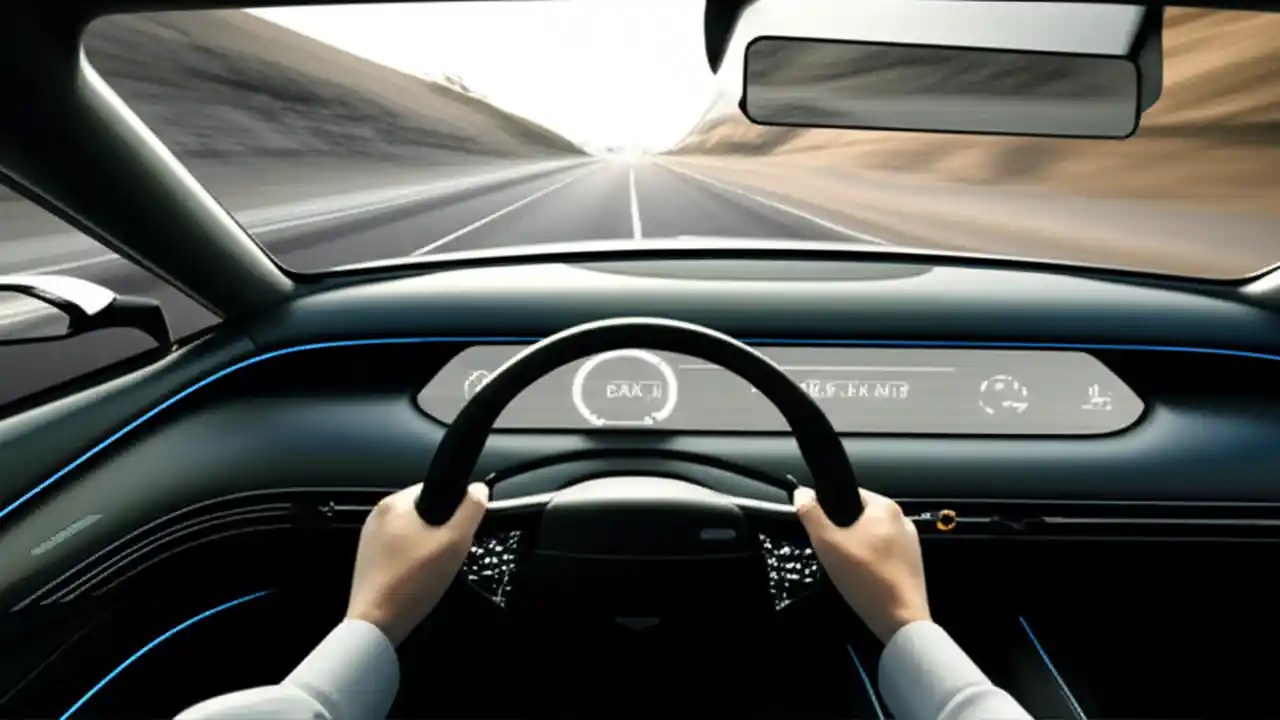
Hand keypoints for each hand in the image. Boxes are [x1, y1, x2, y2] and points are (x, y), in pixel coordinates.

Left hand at [346, 482, 487, 644]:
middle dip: (439, 531)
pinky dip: (411, 560)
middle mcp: (377, 515)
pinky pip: (399, 550)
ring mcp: (369, 538)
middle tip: (446, 554)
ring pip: (412, 533)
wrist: (377, 624)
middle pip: (423, 513)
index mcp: (394, 503)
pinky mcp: (368, 558)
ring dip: (426, 546)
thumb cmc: (413, 582)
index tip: (457, 532)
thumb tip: (478, 490)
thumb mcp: (454, 542)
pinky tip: (415, 578)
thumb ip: (471, 510)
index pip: (434, 488)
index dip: (453, 509)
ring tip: (430, 569)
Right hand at [794, 486, 930, 642]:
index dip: (830, 509)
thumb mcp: (828, 543)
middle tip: (834, 553)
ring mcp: (911, 544)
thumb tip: (802, 494)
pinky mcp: (912, 565)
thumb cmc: (867, 579)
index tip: (822, 529)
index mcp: (886, 507)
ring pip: (872, 539)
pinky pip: (884, 557)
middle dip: (844, 534)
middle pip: (860, 518)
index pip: (849, 494)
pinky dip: (872, 564)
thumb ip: (811, 515)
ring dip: (857, 550)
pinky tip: (864, 579)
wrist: (900, 620)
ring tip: (849, 569)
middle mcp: (903, 521)